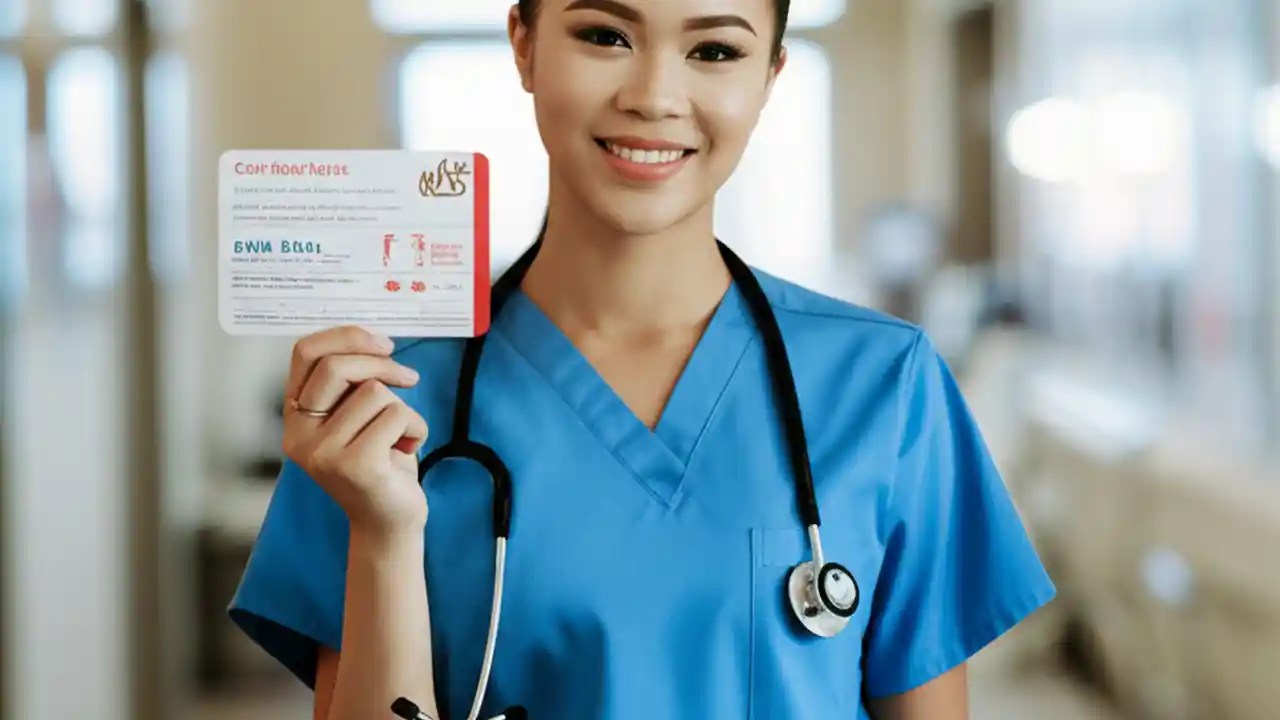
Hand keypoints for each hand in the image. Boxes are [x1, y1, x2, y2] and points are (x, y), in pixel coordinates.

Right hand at [281, 325, 429, 534]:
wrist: (389, 522)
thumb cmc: (380, 463)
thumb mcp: (358, 417)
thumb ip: (351, 385)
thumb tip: (372, 341)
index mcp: (296, 416)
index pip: (304, 353)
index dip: (345, 336)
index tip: (382, 342)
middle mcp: (300, 435)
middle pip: (335, 367)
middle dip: (380, 363)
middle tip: (408, 377)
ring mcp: (324, 452)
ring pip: (374, 392)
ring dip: (403, 408)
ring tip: (401, 436)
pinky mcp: (355, 465)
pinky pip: (397, 415)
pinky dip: (416, 427)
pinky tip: (408, 448)